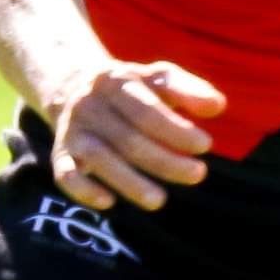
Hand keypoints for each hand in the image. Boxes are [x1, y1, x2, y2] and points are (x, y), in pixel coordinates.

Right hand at [40, 54, 226, 210]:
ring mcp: (73, 131)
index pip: (147, 110)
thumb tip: (219, 106)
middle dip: (164, 160)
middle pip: (127, 138)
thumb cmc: (131, 87)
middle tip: (197, 174)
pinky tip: (109, 203)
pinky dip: (83, 191)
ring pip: (99, 159)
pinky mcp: (61, 154)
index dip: (175, 129)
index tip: (205, 145)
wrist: (72, 85)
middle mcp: (90, 106)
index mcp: (116, 82)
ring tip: (160, 200)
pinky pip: (65, 176)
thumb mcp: (158, 77)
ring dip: (128, 182)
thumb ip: (189, 89)